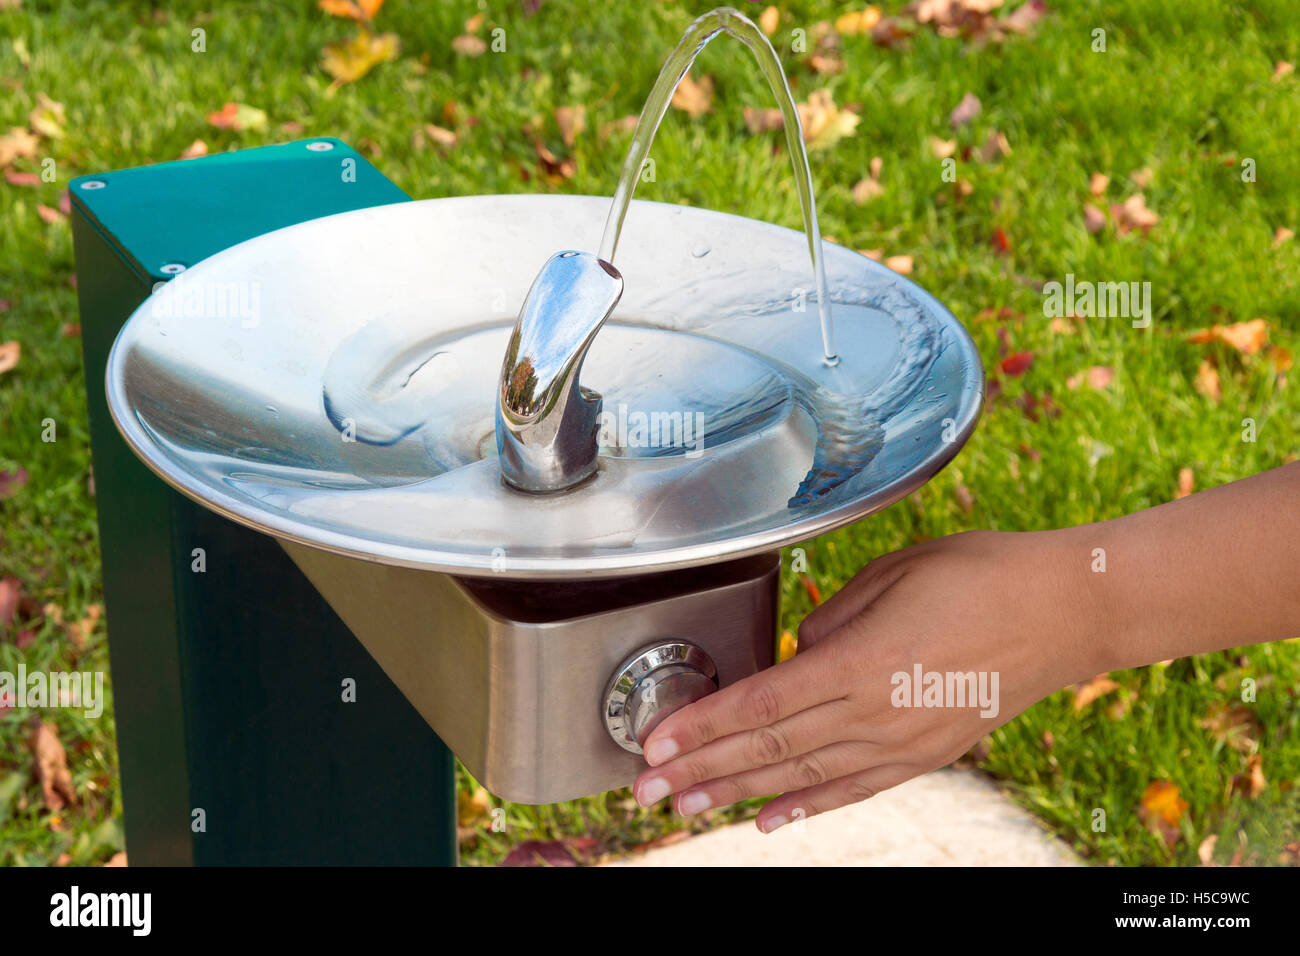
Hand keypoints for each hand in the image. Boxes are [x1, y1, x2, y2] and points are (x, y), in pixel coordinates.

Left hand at [633, 529, 1102, 831]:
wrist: (1068, 611)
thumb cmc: (982, 574)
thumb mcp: (892, 573)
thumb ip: (832, 619)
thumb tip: (796, 653)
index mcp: (861, 661)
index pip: (760, 704)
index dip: (702, 728)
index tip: (657, 744)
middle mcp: (877, 713)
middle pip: (768, 750)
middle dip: (700, 770)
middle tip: (648, 790)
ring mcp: (903, 741)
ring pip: (803, 777)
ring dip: (739, 794)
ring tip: (689, 808)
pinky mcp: (927, 754)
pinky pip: (855, 788)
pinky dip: (808, 806)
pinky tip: (772, 819)